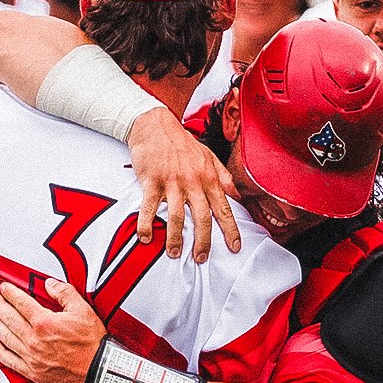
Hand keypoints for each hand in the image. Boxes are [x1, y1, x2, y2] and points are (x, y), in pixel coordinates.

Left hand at [0, 278, 107, 382]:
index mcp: (44, 322)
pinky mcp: (32, 371)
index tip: (4, 288)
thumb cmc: (92, 343)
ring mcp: (31, 357)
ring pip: (6, 337)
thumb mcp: (83, 310)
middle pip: (9, 318)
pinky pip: (10, 361)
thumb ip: (64, 293)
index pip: (20, 303)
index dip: (10, 293)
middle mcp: (33, 339)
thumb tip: (50, 284)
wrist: (99, 371)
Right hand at [127, 108, 238, 262]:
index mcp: (208, 177)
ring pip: (175, 217)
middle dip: (203, 242)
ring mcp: (171, 182)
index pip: (223, 208)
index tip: (235, 247)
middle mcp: (192, 181)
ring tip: (174, 253)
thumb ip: (224, 177)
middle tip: (201, 258)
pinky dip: (146, 225)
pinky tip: (145, 238)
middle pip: (201, 218)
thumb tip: (238, 195)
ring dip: (174, 238)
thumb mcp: (209, 156)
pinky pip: (148, 208)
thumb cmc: (182, 143)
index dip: (230, 230)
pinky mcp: (151, 181)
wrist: (155, 125)